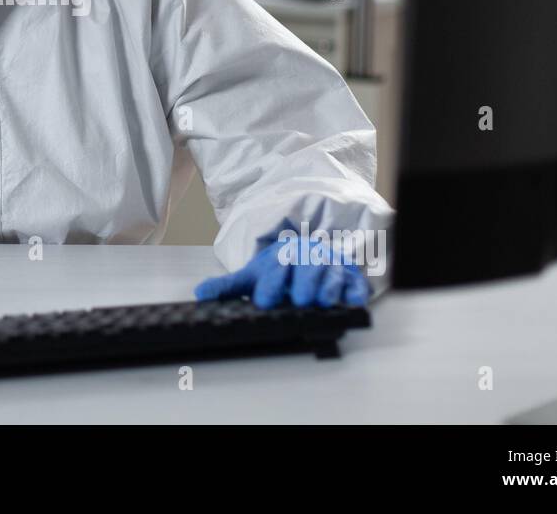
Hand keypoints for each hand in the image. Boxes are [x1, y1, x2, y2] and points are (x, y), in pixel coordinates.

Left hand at [194, 235, 370, 308]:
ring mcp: (331, 268)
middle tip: (299, 300)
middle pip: (307, 268)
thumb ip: (228, 287)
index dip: (271, 283)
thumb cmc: (281, 270)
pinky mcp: (351, 279)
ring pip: (331, 274)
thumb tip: (200, 294)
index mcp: (283, 257)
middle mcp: (308, 259)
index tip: (264, 300)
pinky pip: (356, 284)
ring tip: (322, 302)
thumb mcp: (253, 276)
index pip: (276, 268)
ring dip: (328, 287)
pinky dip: (356, 291)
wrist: (311, 256)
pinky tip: (353, 300)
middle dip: (303, 283)